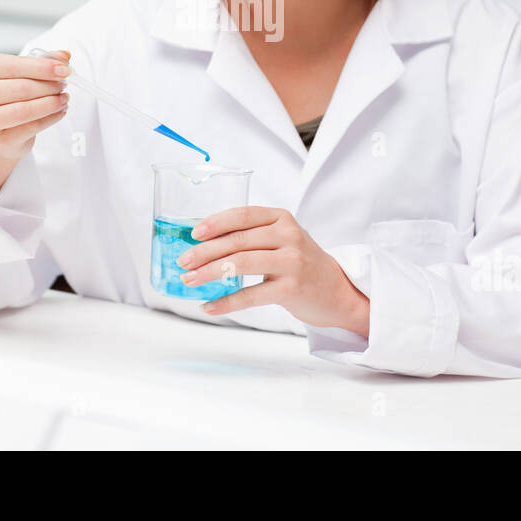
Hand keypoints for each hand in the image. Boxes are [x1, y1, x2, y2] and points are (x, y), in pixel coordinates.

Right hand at [0, 49, 70, 206]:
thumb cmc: (10, 95)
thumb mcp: (24, 72)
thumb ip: (44, 61)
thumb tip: (64, 55)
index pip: (14, 65)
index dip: (42, 67)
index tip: (65, 69)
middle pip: (21, 88)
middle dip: (49, 86)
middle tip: (64, 85)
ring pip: (24, 110)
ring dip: (51, 103)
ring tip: (64, 98)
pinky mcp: (0, 138)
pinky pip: (31, 127)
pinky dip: (51, 118)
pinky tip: (60, 111)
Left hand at [177, 206, 370, 336]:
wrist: (336, 291)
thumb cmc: (300, 263)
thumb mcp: (282, 239)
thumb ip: (252, 236)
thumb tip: (203, 243)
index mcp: (282, 218)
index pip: (243, 215)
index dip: (215, 222)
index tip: (193, 233)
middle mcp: (288, 235)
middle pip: (237, 240)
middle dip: (204, 251)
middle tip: (183, 262)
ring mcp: (291, 261)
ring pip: (240, 264)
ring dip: (209, 273)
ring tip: (190, 281)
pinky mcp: (291, 288)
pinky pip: (251, 295)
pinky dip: (226, 302)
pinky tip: (209, 306)